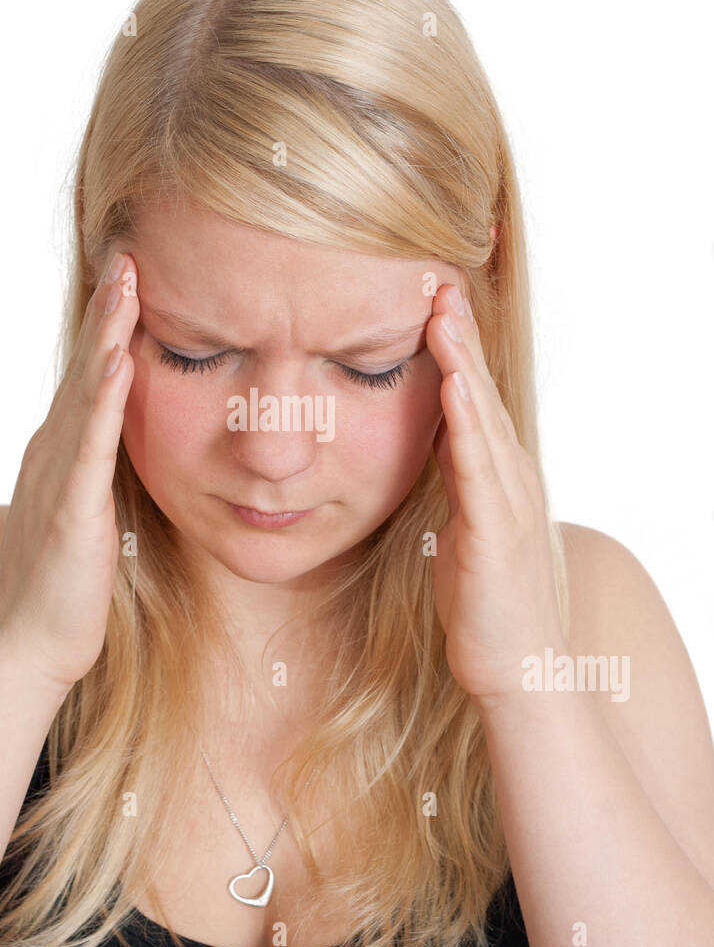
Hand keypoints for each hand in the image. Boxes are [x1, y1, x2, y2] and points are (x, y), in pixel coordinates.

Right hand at [0, 249, 140, 697]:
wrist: (27, 649)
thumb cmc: (66, 589)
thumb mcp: (92, 514)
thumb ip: (106, 475)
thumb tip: (134, 446)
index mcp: (62, 454)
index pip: (89, 378)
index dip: (108, 327)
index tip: (132, 277)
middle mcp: (52, 453)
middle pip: (83, 369)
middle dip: (105, 310)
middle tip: (127, 252)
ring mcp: (57, 477)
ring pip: (84, 392)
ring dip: (105, 334)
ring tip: (124, 281)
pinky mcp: (70, 509)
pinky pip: (90, 445)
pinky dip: (104, 399)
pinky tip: (118, 360)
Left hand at [426, 284, 563, 709]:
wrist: (518, 671)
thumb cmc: (485, 604)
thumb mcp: (459, 527)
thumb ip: (451, 481)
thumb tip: (430, 440)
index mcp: (494, 474)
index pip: (471, 396)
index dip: (452, 345)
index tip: (427, 294)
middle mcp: (509, 476)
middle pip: (480, 391)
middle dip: (458, 333)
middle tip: (436, 275)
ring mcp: (509, 502)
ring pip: (483, 418)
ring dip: (464, 362)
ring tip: (442, 312)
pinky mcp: (498, 533)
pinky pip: (481, 468)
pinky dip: (468, 424)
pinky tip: (455, 388)